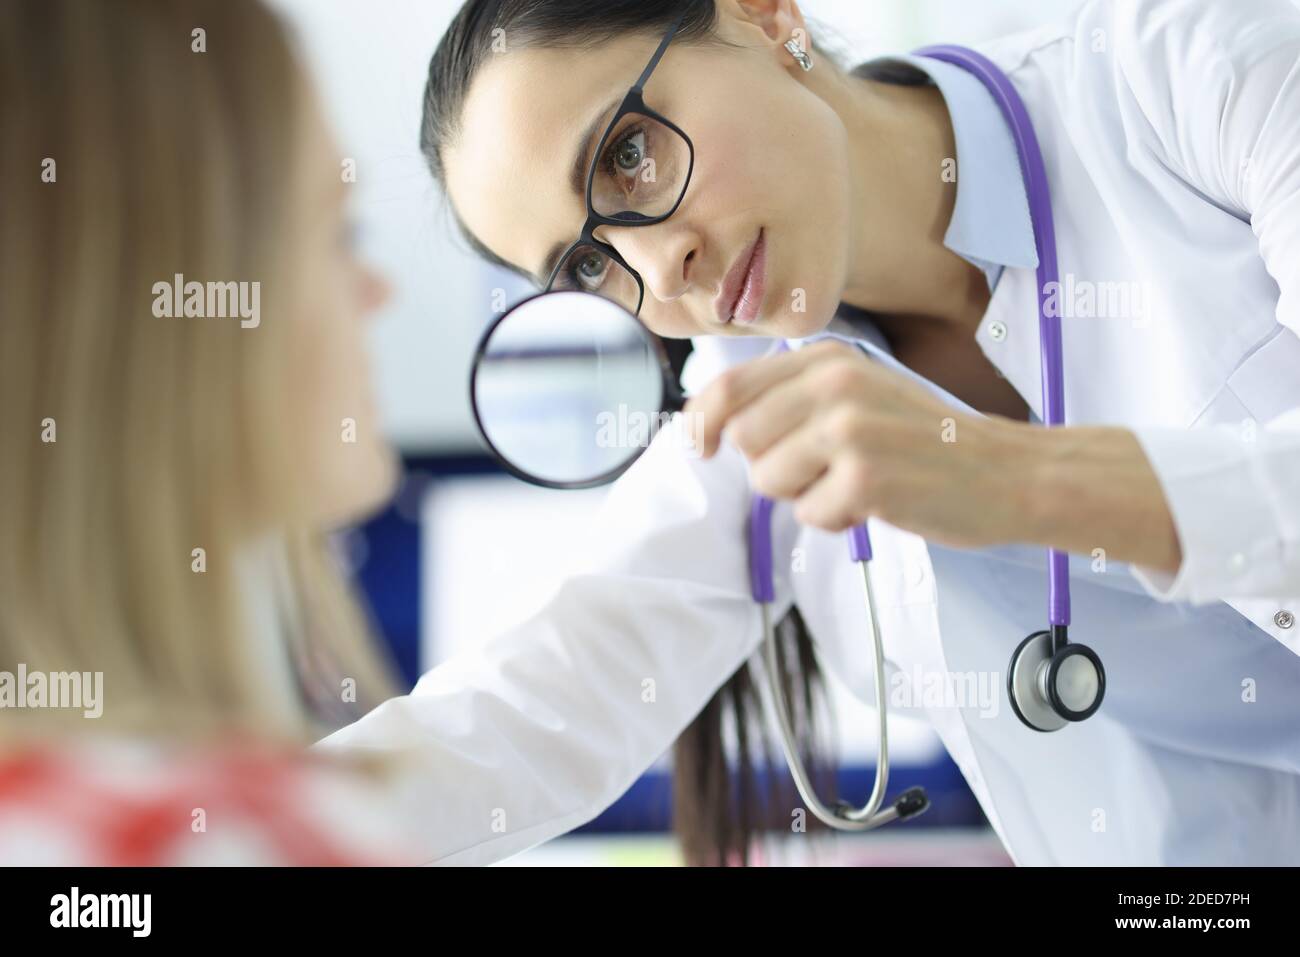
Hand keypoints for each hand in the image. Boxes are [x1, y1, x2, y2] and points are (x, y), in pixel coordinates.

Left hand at [682, 339, 1029, 546]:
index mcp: (829, 357)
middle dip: (773, 467)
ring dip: (805, 495)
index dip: (703, 421)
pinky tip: (876, 503)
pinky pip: (809, 514)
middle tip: (824, 468)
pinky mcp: (865, 478)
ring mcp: (850, 429)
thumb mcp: (860, 392)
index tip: (702, 445)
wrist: (1006, 473)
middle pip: (745, 440)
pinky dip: (836, 521)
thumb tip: (717, 422)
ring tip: (855, 482)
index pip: (731, 386)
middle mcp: (836, 383)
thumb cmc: (927, 440)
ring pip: (769, 481)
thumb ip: (795, 396)